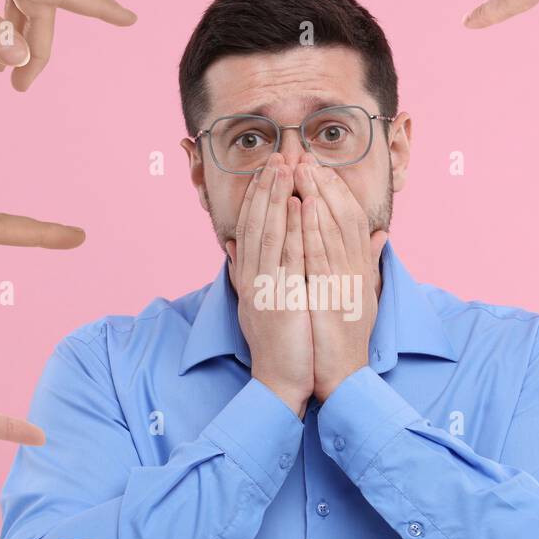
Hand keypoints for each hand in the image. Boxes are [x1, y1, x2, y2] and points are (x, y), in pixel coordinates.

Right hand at [225, 154, 314, 415]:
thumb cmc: (280, 346)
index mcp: (250, 279)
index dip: (259, 199)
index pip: (251, 230)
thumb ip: (254, 276)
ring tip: (285, 168)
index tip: (268, 172)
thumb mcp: (263, 305)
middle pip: (256, 224)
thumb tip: (239, 250)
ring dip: (276, 197)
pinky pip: (286, 256)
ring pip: (269, 232)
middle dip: (266, 188)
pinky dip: (292, 228)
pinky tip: (299, 205)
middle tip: (277, 157)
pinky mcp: (280, 298)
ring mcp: (264, 287)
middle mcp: (252, 278)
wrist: (280, 381)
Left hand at [295, 161, 386, 402]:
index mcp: (359, 269)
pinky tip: (302, 206)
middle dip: (324, 185)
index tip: (319, 168)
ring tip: (302, 169)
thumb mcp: (360, 296)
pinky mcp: (330, 296)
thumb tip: (380, 235)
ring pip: (332, 230)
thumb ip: (366, 263)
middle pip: (343, 217)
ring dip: (316, 196)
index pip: (350, 221)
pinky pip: (320, 256)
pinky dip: (312, 229)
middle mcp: (356, 271)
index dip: (336, 192)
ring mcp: (344, 282)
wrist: (343, 377)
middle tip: (306, 156)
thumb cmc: (347, 340)